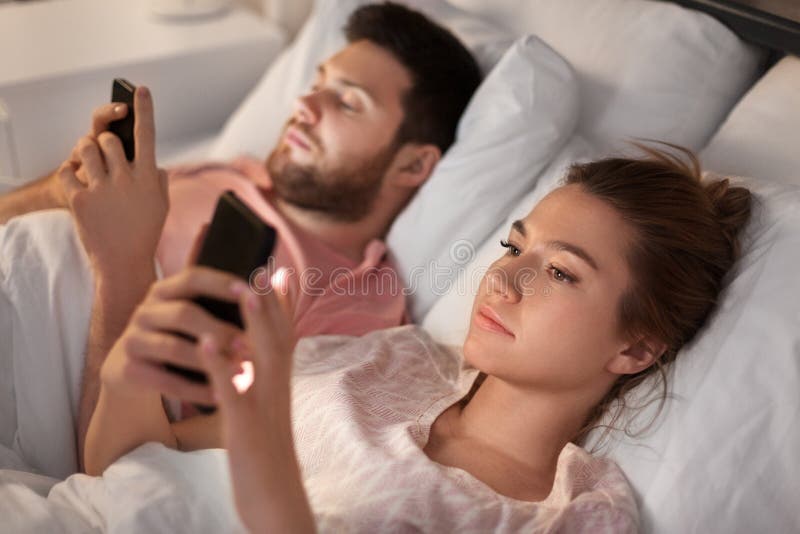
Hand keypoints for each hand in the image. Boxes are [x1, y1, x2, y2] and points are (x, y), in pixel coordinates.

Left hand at [58, 86, 167, 278]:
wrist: (123, 263)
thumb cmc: (145, 234)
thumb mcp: (161, 205)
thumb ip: (158, 179)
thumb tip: (153, 162)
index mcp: (149, 177)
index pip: (148, 135)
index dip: (144, 109)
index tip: (140, 89)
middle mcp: (127, 179)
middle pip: (109, 139)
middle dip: (104, 142)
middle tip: (104, 155)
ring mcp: (104, 188)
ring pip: (86, 148)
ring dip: (84, 152)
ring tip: (88, 164)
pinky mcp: (81, 200)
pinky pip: (68, 171)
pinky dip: (69, 173)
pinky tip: (76, 182)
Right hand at [100, 266, 247, 400]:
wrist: (133, 374)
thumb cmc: (179, 339)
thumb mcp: (195, 318)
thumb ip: (228, 302)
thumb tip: (279, 280)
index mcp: (165, 291)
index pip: (193, 278)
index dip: (220, 283)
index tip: (249, 292)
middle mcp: (145, 311)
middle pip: (184, 314)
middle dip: (219, 330)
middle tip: (249, 346)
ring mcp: (132, 340)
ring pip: (173, 348)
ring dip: (209, 362)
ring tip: (239, 373)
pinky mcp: (127, 370)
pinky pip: (164, 380)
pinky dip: (194, 390)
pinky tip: (219, 397)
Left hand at [198, 270, 301, 530]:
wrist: (277, 499)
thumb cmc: (266, 458)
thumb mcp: (266, 415)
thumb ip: (262, 386)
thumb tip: (253, 363)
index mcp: (280, 386)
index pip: (285, 337)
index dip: (284, 305)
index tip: (280, 273)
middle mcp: (277, 390)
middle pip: (278, 337)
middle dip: (272, 300)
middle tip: (265, 266)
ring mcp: (263, 406)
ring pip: (262, 357)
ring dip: (254, 321)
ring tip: (244, 287)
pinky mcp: (244, 427)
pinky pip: (232, 392)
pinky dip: (220, 366)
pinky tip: (206, 344)